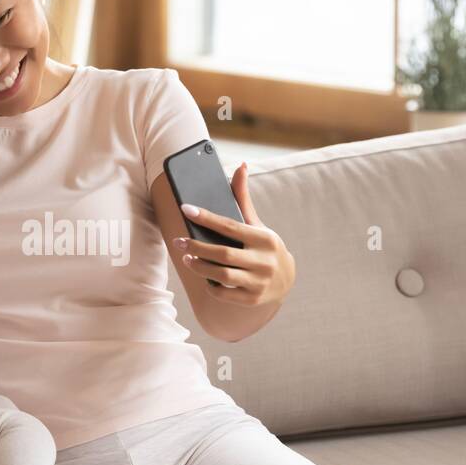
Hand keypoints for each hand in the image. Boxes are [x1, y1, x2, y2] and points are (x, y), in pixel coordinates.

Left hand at [174, 161, 295, 305]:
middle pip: (222, 254)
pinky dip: (211, 286)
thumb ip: (243, 198)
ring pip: (222, 276)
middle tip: (178, 241)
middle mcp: (264, 261)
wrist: (287, 279)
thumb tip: (241, 165)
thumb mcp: (257, 224)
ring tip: (186, 258)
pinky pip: (225, 294)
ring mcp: (259, 282)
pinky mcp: (252, 299)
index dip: (206, 217)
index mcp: (264, 238)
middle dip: (197, 247)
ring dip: (200, 267)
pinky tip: (203, 277)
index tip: (185, 209)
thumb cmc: (264, 246)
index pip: (230, 226)